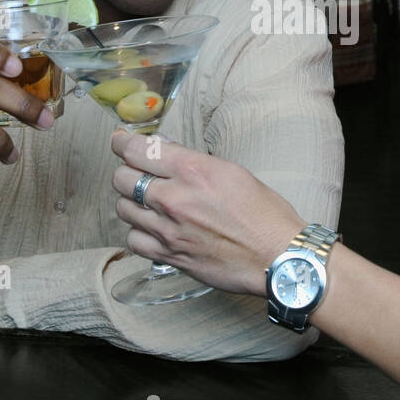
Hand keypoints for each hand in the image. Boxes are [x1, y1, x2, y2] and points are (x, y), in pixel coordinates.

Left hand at [109, 131, 304, 295]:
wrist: (278, 257)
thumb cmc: (264, 214)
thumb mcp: (232, 172)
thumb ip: (193, 161)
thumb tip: (164, 151)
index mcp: (194, 170)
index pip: (137, 149)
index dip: (122, 143)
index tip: (121, 142)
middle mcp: (175, 198)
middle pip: (121, 178)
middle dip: (126, 171)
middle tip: (137, 173)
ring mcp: (169, 230)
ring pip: (123, 209)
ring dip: (132, 202)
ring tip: (148, 202)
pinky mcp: (169, 255)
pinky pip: (134, 240)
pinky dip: (138, 232)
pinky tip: (152, 229)